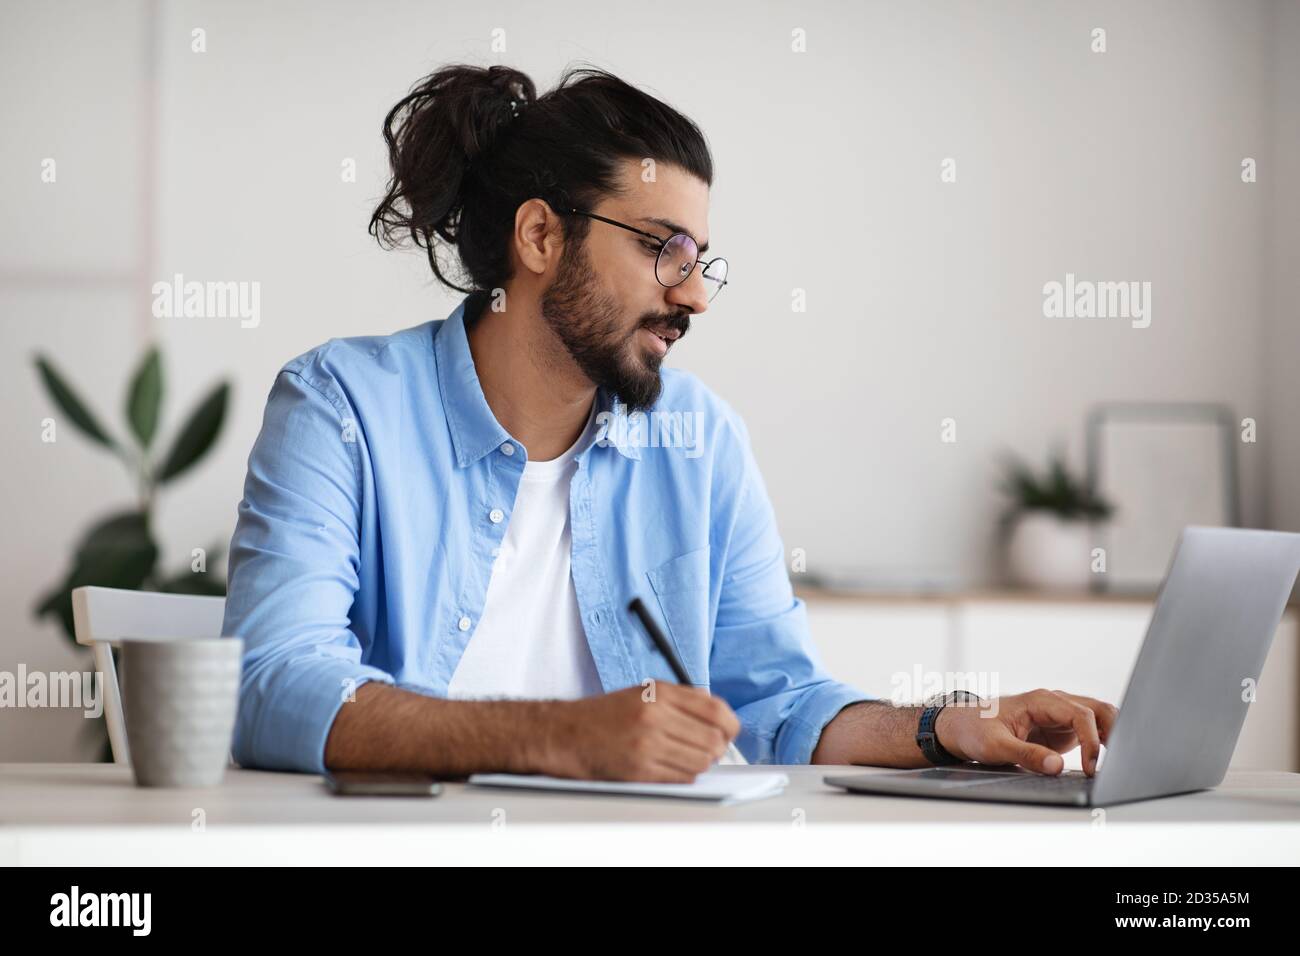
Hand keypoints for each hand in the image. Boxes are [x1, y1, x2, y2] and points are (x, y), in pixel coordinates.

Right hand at [540, 683, 740, 781]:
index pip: (716, 710)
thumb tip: (717, 710)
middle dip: (717, 748)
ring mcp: (647, 744)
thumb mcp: (643, 691)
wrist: (565, 733)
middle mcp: (655, 715)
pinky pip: (681, 778)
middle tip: (709, 749)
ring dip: (701, 764)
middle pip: (713, 739)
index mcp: (659, 692)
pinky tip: (673, 768)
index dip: (730, 725)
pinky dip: (684, 776)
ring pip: (701, 762)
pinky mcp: (639, 769)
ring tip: (687, 758)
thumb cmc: (604, 714)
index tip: (729, 732)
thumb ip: (681, 698)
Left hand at [934, 689, 1118, 775]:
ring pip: (1098, 716)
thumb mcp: (995, 746)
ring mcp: (1059, 714)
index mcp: (1040, 700)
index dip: (1091, 741)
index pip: (1080, 714)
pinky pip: (1090, 729)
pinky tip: (1107, 758)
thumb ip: (1026, 755)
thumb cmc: (974, 730)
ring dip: (1112, 734)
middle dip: (1114, 732)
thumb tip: (1056, 766)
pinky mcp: (1061, 728)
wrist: (961, 726)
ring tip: (1118, 761)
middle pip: (1098, 709)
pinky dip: (1103, 740)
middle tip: (1117, 761)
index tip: (1091, 766)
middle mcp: (1054, 702)